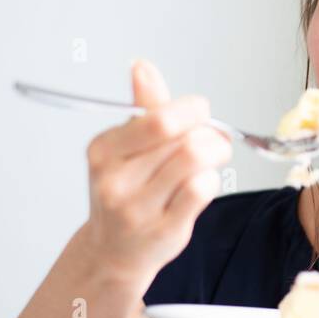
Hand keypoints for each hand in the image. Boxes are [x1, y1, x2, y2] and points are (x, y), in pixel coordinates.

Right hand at [76, 59, 231, 287]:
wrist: (113, 251)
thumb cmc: (126, 192)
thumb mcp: (125, 147)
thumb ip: (143, 107)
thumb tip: (142, 66)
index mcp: (103, 150)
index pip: (158, 119)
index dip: (191, 110)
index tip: (199, 112)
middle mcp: (115, 180)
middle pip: (183, 139)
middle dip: (208, 132)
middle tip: (213, 136)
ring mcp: (138, 209)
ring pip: (195, 161)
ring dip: (215, 154)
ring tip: (212, 158)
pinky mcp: (163, 231)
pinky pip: (202, 191)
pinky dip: (212, 181)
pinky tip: (202, 184)